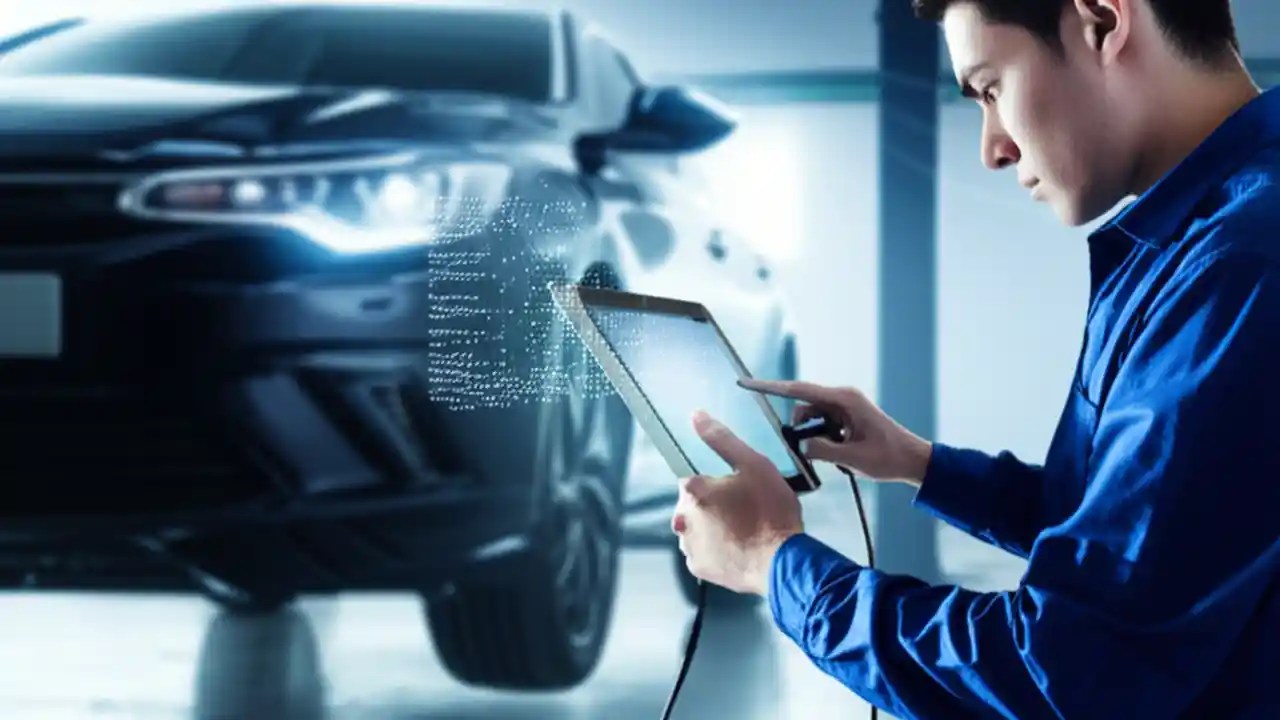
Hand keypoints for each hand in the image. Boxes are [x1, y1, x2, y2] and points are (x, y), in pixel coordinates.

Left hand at [671, 410, 804, 595]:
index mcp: (692, 490)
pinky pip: (702, 552)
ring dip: (711, 527)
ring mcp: (689, 545)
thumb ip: (722, 440)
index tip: (737, 491)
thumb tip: (695, 415)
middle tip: (744, 511)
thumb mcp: (755, 465)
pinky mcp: (699, 568)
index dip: (716, 484)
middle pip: (692, 504)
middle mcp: (681, 517)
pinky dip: (714, 549)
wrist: (782, 562)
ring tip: (742, 531)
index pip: (692, 479)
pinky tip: (737, 548)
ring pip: (696, 528)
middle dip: (712, 505)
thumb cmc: (771, 511)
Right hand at [738, 378, 932, 487]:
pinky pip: (822, 422)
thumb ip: (823, 451)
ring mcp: (844, 407)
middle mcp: (842, 398)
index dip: (772, 387)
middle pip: (804, 403)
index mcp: (845, 400)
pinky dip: (819, 436)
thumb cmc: (889, 457)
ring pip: (812, 415)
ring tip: (828, 454)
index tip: (750, 383)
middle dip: (797, 423)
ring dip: (811, 433)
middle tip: (802, 445)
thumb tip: (802, 446)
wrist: (914, 461)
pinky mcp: (845, 417)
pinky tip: (832, 453)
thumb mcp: (854, 459)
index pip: (800, 390)